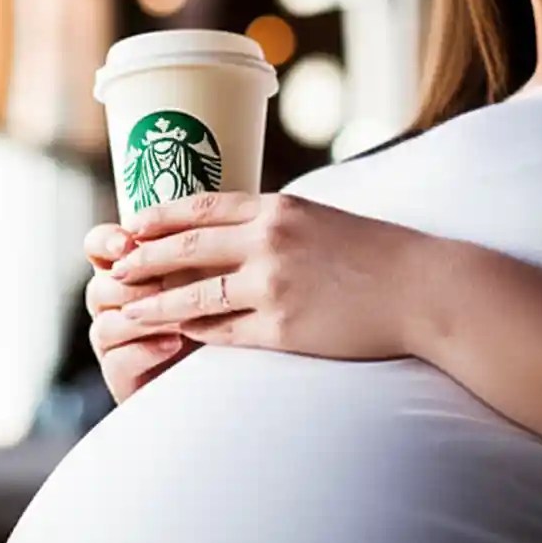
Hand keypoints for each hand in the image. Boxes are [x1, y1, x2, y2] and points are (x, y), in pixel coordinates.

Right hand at [82, 224, 206, 401]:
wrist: (220, 374)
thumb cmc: (219, 315)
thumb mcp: (212, 274)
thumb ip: (200, 251)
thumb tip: (213, 224)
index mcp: (126, 270)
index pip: (97, 246)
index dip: (106, 241)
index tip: (128, 242)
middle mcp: (112, 302)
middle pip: (99, 284)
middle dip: (132, 284)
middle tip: (164, 281)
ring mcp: (113, 340)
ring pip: (105, 323)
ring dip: (142, 317)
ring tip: (179, 315)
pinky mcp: (120, 375)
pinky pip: (118, 361)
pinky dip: (145, 350)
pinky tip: (174, 343)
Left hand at [111, 192, 422, 361]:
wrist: (426, 290)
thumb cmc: (374, 254)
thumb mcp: (318, 218)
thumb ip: (271, 221)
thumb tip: (224, 227)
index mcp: (277, 208)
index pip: (200, 206)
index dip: (158, 218)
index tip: (129, 226)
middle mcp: (269, 241)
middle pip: (184, 248)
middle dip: (142, 260)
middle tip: (115, 270)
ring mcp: (273, 286)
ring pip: (193, 295)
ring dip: (153, 306)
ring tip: (126, 312)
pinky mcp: (283, 328)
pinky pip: (224, 332)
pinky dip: (195, 333)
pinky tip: (176, 336)